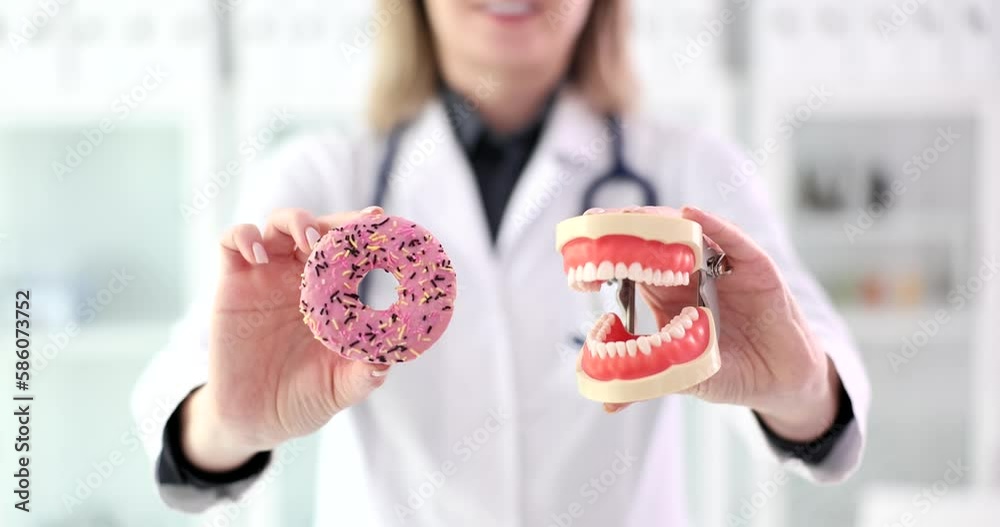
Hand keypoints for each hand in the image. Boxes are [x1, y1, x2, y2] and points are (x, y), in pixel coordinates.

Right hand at [182, 206, 388, 472]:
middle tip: (351, 229)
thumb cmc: (305, 399)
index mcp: (334, 293)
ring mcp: (266, 275)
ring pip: (279, 224)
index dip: (366, 232)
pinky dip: (245, 236)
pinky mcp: (232, 283)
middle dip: (337, 222)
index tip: (381, 221)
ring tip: (310, 241)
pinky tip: (260, 256)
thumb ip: (365, 375)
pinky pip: (231, 242)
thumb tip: (386, 362)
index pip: (352, 250)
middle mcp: (301, 276)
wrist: (256, 421)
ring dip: (297, 221)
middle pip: (320, 227)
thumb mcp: (341, 388)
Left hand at [595, 206, 840, 442]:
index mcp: (668, 296)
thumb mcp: (684, 376)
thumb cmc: (731, 371)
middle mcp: (692, 275)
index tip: (577, 264)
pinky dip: (714, 226)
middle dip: (625, 229)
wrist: (782, 382)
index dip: (607, 260)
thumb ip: (650, 381)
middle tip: (596, 222)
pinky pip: (733, 241)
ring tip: (634, 216)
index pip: (632, 266)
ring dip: (661, 221)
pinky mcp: (755, 268)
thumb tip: (608, 405)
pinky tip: (692, 214)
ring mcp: (723, 267)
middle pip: (655, 241)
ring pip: (689, 232)